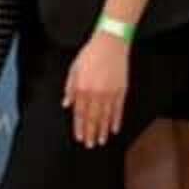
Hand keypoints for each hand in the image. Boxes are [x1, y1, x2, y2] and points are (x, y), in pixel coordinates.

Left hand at [62, 31, 129, 147]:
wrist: (110, 43)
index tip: (79, 137)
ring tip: (101, 141)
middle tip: (90, 145)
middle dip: (90, 133)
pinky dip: (116, 120)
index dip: (79, 127)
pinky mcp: (121, 90)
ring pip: (105, 116)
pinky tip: (114, 129)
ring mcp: (110, 92)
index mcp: (82, 88)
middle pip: (92, 118)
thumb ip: (70, 88)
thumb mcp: (74, 69)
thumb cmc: (90, 54)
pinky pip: (118, 109)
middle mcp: (96, 93)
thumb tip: (66, 104)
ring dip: (103, 130)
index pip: (79, 113)